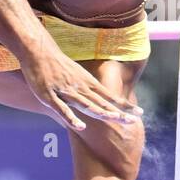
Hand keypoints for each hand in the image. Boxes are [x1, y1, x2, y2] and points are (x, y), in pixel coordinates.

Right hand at [20, 46, 141, 131]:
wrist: (40, 52)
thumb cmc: (57, 64)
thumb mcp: (77, 75)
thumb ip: (85, 87)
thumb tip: (95, 98)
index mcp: (88, 83)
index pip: (110, 97)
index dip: (124, 106)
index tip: (139, 113)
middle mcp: (81, 88)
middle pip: (102, 103)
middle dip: (118, 112)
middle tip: (133, 121)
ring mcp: (66, 92)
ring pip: (86, 105)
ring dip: (101, 112)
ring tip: (115, 119)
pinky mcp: (50, 96)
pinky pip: (62, 109)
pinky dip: (72, 118)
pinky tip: (81, 127)